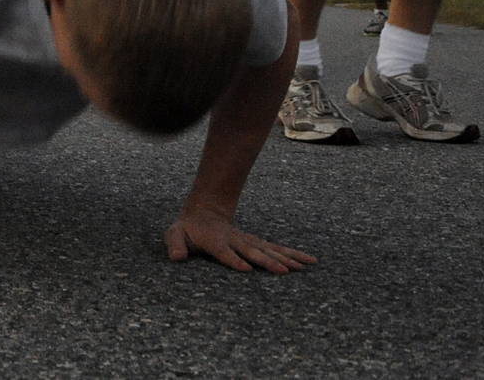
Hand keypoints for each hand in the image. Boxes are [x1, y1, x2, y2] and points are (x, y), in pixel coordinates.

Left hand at [163, 206, 314, 273]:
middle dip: (268, 261)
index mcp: (214, 241)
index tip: (246, 268)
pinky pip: (276, 249)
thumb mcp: (174, 235)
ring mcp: (247, 241)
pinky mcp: (256, 243)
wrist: (203, 213)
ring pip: (269, 250)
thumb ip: (174, 245)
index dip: (234, 260)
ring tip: (303, 267)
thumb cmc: (187, 230)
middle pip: (252, 252)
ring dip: (286, 258)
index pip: (224, 252)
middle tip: (284, 271)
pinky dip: (293, 254)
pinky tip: (309, 261)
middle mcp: (234, 241)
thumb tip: (176, 257)